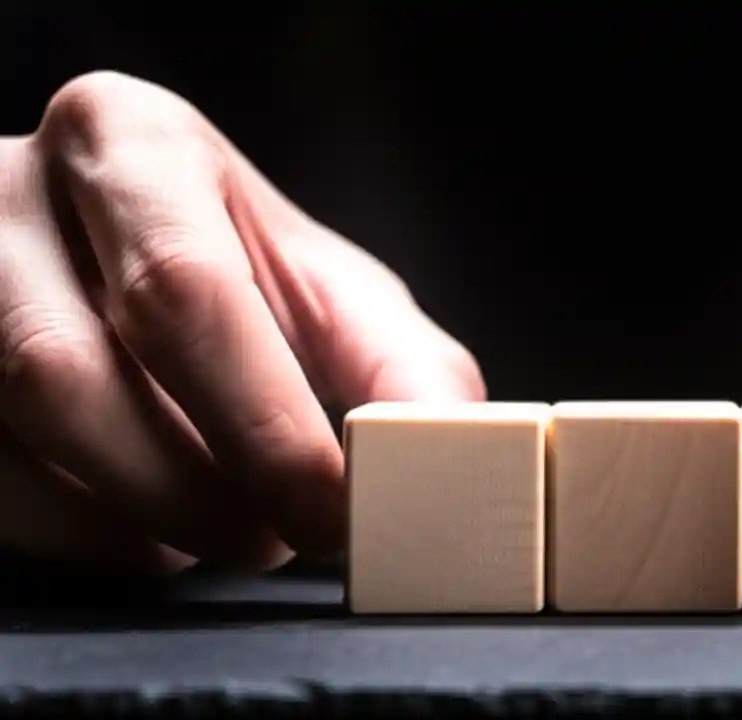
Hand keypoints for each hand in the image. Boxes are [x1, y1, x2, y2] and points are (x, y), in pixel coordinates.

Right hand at [0, 72, 484, 573]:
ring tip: (226, 533)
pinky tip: (147, 527)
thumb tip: (458, 456)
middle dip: (195, 486)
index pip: (183, 294)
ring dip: (136, 517)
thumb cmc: (245, 276)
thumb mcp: (334, 296)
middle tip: (279, 539)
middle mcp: (11, 193)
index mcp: (134, 146)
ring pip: (15, 430)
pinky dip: (80, 532)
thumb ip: (402, 369)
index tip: (334, 512)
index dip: (263, 428)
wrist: (118, 257)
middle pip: (71, 368)